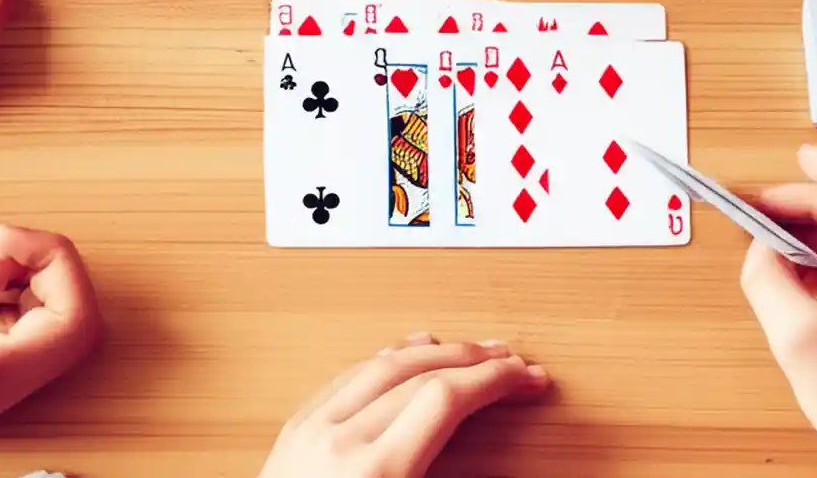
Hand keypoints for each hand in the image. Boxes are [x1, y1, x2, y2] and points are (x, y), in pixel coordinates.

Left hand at [258, 333, 550, 477]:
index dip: (494, 380)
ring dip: (432, 352)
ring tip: (468, 351)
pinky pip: (345, 378)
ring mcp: (310, 431)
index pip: (445, 398)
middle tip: (510, 361)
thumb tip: (498, 468)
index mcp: (375, 473)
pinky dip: (384, 360)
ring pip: (381, 365)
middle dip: (473, 361)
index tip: (524, 377)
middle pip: (419, 372)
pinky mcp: (293, 431)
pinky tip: (404, 355)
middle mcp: (339, 441)